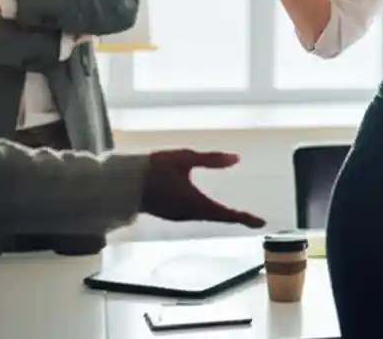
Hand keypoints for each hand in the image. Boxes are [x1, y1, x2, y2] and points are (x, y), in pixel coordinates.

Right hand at [140, 150, 265, 227]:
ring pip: (207, 217)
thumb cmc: (153, 168)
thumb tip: (237, 159)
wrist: (121, 184)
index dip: (244, 218)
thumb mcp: (184, 158)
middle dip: (236, 218)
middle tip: (254, 220)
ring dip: (223, 216)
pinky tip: (212, 209)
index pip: (226, 213)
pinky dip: (209, 213)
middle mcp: (188, 213)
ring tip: (239, 215)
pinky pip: (196, 215)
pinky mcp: (171, 213)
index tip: (261, 222)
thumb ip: (212, 160)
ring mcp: (178, 215)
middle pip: (218, 217)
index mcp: (195, 202)